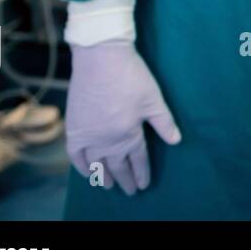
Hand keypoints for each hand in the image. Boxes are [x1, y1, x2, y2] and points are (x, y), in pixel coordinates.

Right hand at [65, 41, 180, 193]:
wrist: (100, 58)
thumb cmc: (131, 76)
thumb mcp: (154, 99)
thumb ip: (164, 123)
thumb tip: (176, 141)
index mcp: (129, 134)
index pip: (137, 160)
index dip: (142, 173)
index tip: (144, 184)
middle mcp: (107, 140)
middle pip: (118, 166)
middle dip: (126, 180)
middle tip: (130, 191)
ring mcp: (89, 136)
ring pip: (97, 164)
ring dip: (105, 177)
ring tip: (110, 185)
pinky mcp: (74, 128)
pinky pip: (76, 155)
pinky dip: (82, 166)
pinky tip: (88, 172)